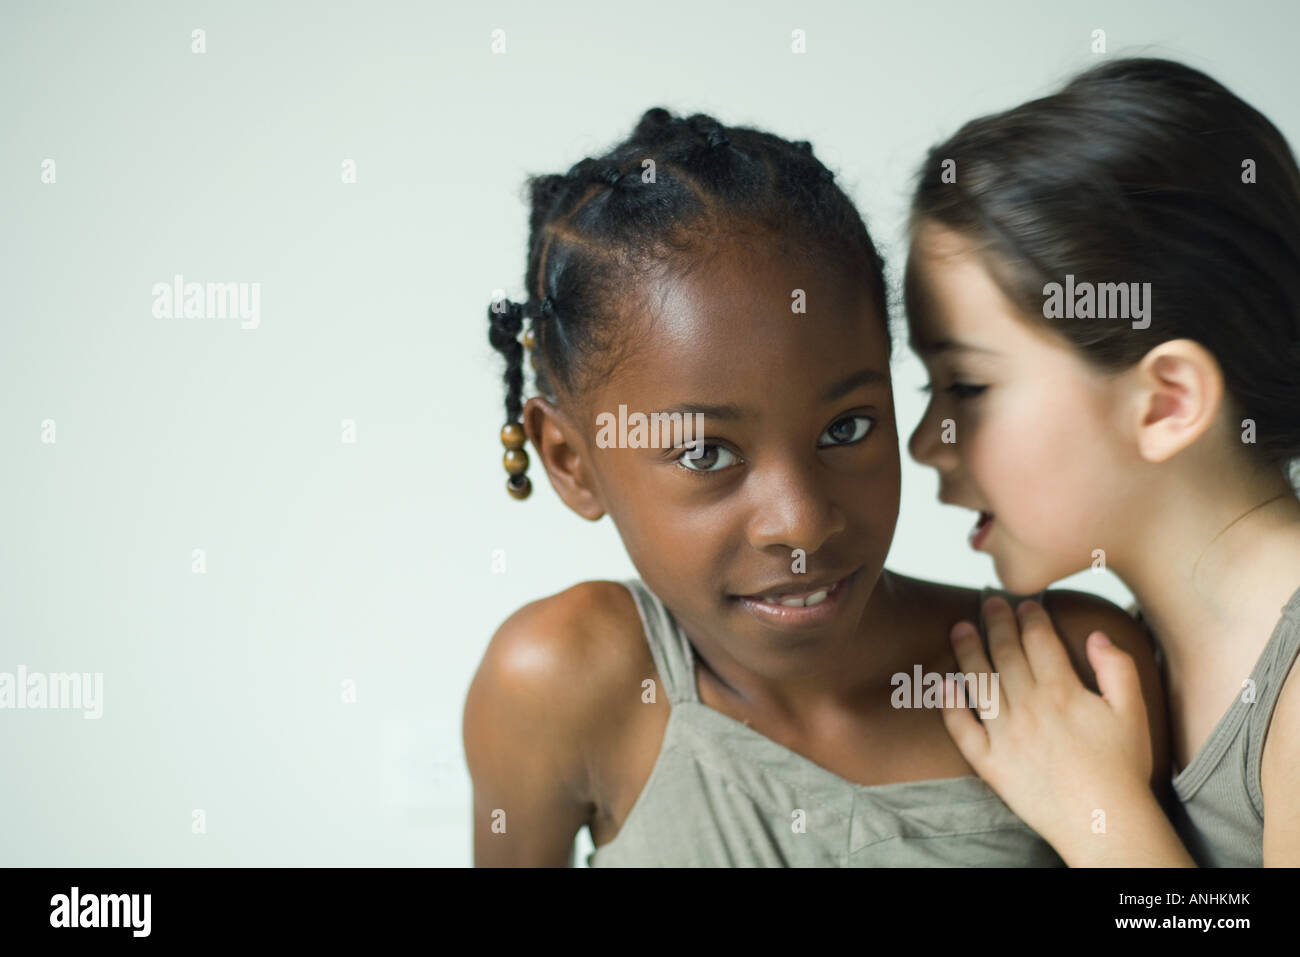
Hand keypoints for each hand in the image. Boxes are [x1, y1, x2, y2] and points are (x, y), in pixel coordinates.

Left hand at [940, 596, 1155, 860]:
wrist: (1104, 823)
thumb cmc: (1122, 769)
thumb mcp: (1133, 712)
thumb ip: (1118, 668)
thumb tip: (1097, 635)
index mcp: (1063, 692)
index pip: (1039, 641)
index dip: (1030, 617)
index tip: (1025, 604)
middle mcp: (1029, 708)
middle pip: (1005, 654)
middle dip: (996, 623)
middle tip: (988, 603)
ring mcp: (1005, 735)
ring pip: (979, 682)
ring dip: (967, 651)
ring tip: (959, 629)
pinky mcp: (990, 763)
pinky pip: (962, 730)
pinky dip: (950, 705)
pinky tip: (943, 684)